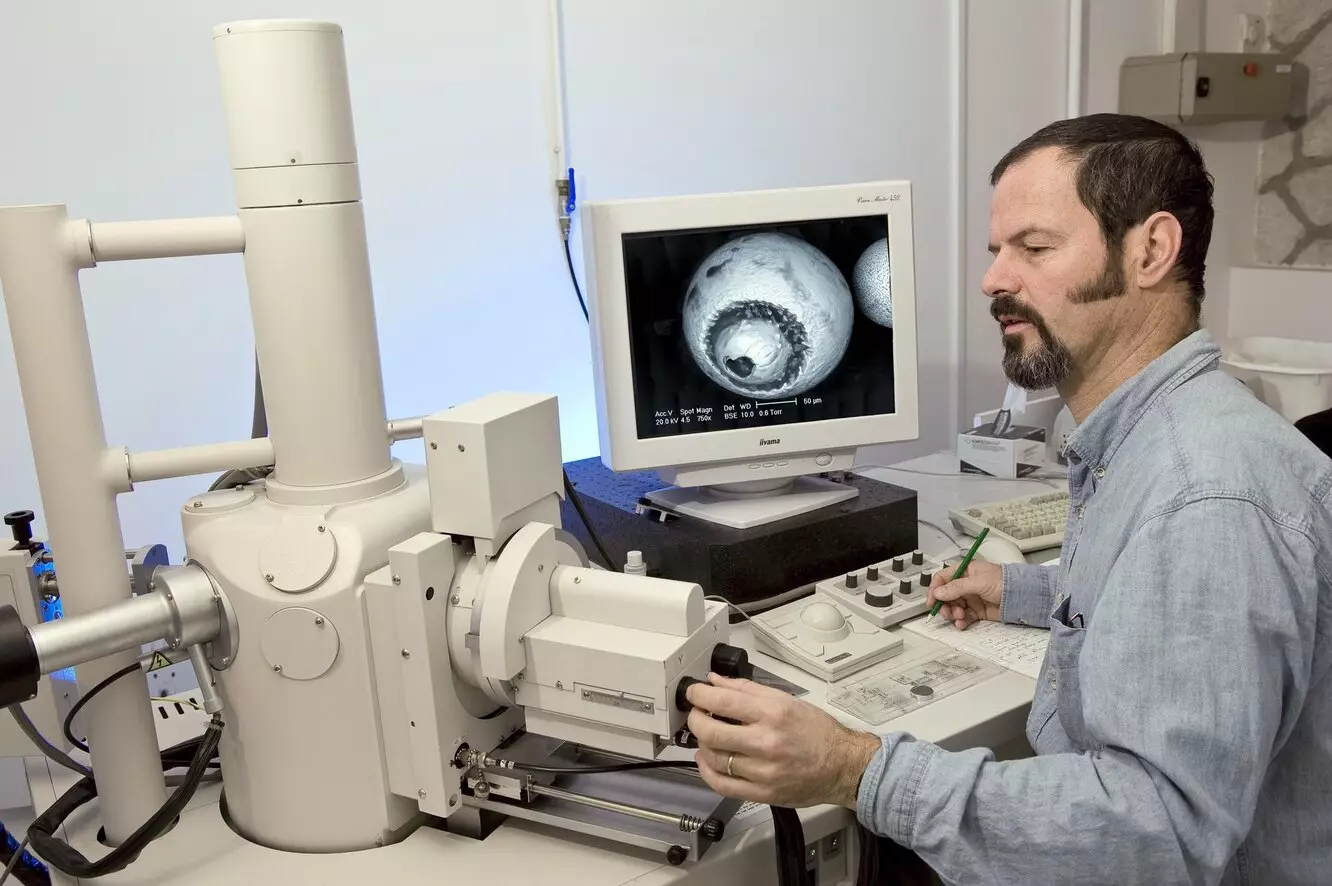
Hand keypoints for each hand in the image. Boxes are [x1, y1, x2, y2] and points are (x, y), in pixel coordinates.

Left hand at [685, 673, 879, 808]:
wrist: (842, 766)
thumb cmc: (817, 732)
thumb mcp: (786, 700)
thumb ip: (748, 690)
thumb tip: (717, 682)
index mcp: (773, 714)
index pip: (723, 701)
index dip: (699, 695)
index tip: (694, 693)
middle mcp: (767, 742)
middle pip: (711, 732)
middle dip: (695, 719)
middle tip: (696, 714)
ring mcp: (764, 771)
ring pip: (714, 758)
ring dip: (702, 743)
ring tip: (706, 735)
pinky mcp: (763, 793)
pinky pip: (723, 785)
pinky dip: (707, 772)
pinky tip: (707, 760)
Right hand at [926, 557, 1004, 629]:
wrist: (1024, 597)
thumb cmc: (1005, 582)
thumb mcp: (978, 582)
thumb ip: (957, 587)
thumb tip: (938, 592)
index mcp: (965, 571)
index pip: (943, 578)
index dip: (935, 589)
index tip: (932, 601)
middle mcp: (966, 584)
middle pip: (946, 595)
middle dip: (945, 605)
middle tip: (947, 613)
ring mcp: (972, 598)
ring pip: (953, 607)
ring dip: (952, 614)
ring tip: (958, 617)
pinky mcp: (978, 611)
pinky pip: (964, 617)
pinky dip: (960, 622)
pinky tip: (962, 624)